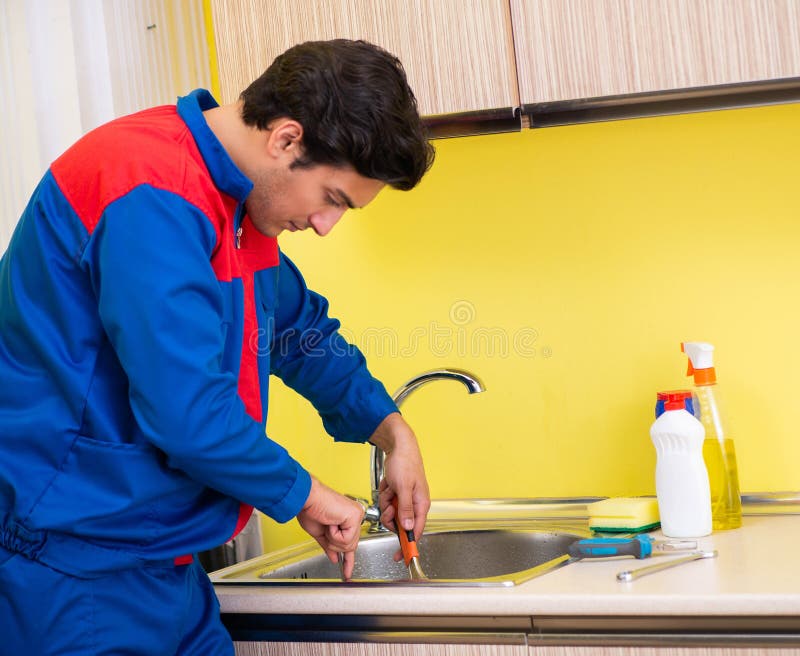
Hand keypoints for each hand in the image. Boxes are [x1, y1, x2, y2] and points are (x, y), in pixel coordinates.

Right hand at [296, 476, 364, 578]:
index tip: (347, 572)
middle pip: (350, 546)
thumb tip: (335, 558)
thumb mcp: (320, 533)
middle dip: (334, 544)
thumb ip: (329, 546)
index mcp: (348, 518)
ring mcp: (356, 515)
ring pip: (349, 545)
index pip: (352, 542)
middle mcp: (355, 515)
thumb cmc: (309, 509)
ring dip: (333, 539)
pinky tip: (330, 523)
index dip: (348, 559)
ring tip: (327, 524)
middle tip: (326, 530)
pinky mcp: (354, 516)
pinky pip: (346, 539)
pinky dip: (334, 535)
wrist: (306, 499)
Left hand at [369, 413, 429, 560]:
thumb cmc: (406, 463)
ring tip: (389, 490)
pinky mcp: (398, 495)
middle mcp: (414, 504)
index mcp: (421, 505)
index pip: (415, 532)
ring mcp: (405, 500)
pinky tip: (388, 485)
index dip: (407, 546)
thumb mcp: (404, 487)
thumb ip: (405, 509)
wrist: (399, 447)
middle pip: (399, 524)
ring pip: (391, 514)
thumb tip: (408, 528)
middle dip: (390, 515)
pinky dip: (385, 495)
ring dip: (386, 503)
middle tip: (389, 503)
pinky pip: (387, 503)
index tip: (400, 557)